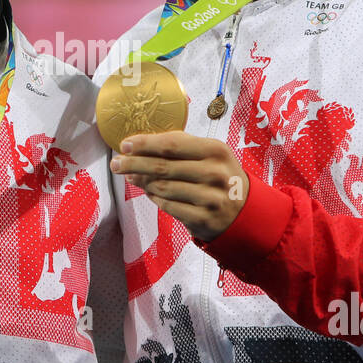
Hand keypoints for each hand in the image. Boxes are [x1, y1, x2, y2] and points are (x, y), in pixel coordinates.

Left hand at [110, 131, 249, 242]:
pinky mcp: (203, 218)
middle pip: (162, 166)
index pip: (172, 144)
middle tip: (116, 163)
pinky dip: (155, 198)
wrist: (246, 210)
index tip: (125, 144)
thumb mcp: (211, 155)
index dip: (145, 144)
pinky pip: (168, 206)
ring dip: (142, 182)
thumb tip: (141, 146)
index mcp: (215, 150)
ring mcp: (209, 197)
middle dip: (134, 164)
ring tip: (131, 177)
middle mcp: (214, 173)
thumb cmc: (221, 176)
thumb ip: (181, 147)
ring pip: (162, 188)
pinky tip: (149, 192)